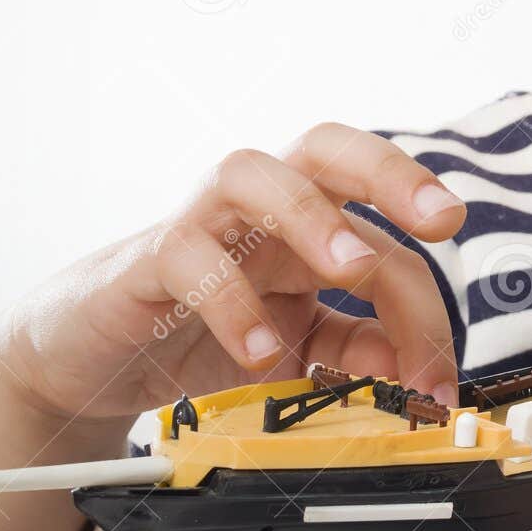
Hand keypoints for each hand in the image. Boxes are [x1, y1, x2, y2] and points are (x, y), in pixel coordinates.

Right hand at [0, 122, 466, 431]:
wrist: (89, 360)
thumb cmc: (199, 336)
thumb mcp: (296, 351)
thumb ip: (355, 352)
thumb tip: (417, 373)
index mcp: (313, 229)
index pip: (388, 246)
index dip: (427, 312)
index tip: (442, 380)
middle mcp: (262, 212)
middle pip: (329, 150)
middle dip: (393, 174)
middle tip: (443, 219)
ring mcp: (202, 225)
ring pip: (253, 173)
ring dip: (312, 215)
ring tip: (349, 269)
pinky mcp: (144, 261)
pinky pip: (186, 255)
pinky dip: (228, 300)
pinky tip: (258, 351)